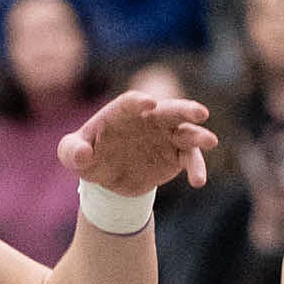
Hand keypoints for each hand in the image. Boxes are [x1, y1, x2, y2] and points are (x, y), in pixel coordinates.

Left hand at [60, 89, 216, 197]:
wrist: (108, 177)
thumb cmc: (89, 156)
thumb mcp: (71, 155)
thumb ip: (72, 152)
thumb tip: (82, 154)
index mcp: (122, 113)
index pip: (131, 102)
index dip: (139, 102)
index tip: (149, 103)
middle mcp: (148, 119)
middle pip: (168, 110)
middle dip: (184, 109)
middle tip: (201, 112)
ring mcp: (165, 136)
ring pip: (186, 131)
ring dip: (198, 135)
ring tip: (211, 141)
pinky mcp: (175, 155)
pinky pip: (189, 158)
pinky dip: (196, 167)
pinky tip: (198, 181)